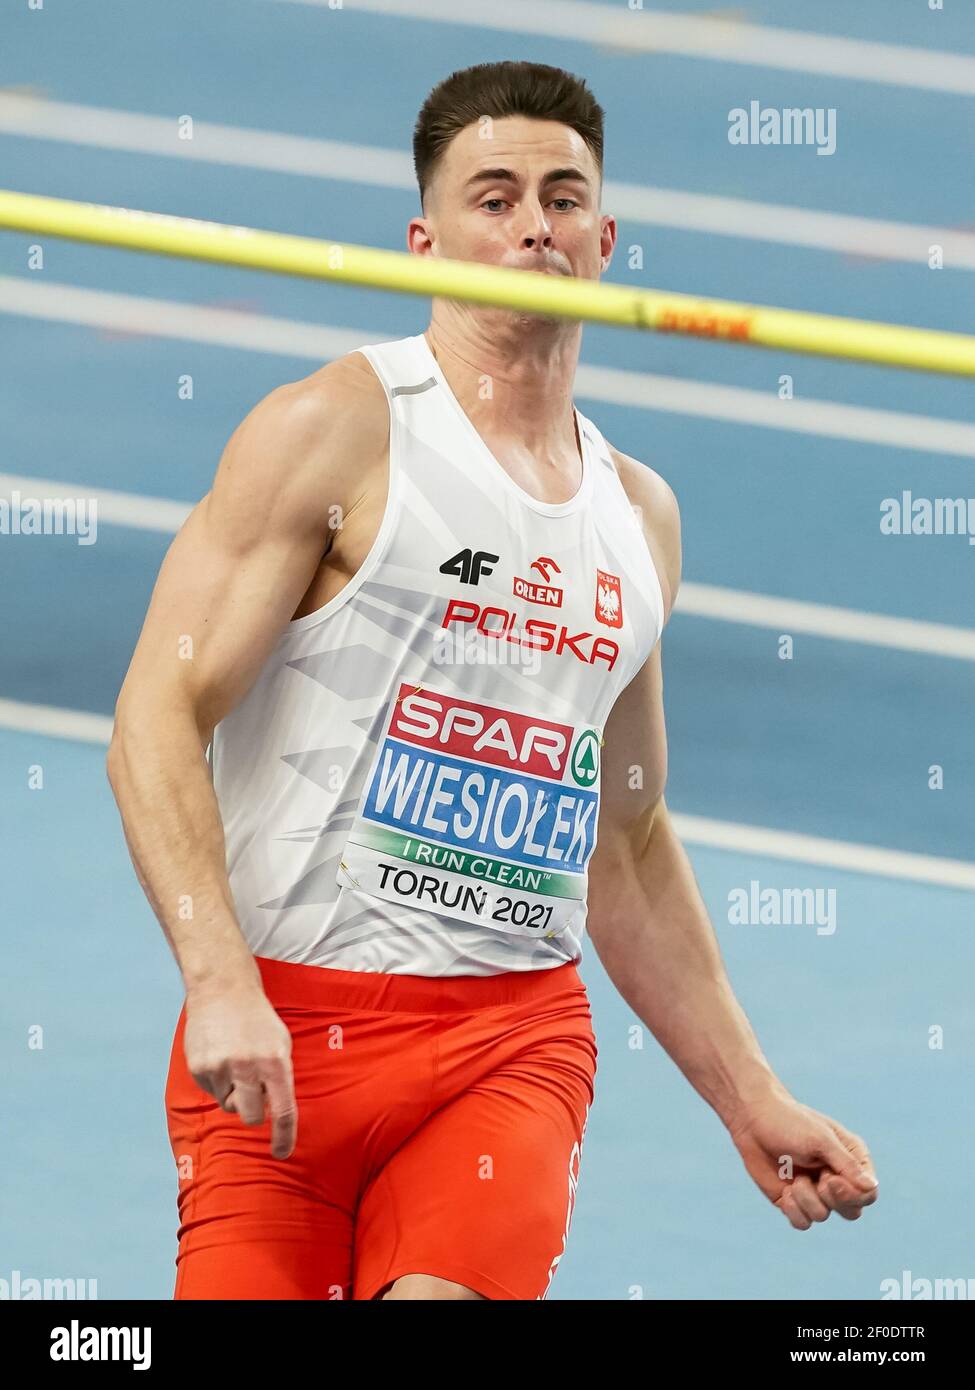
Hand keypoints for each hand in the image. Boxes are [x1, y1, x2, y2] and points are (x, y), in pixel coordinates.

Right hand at [183, 976, 296, 1158]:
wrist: (223, 988)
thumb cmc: (258, 1018)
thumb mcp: (281, 1043)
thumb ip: (280, 1076)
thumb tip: (275, 1111)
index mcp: (274, 1062)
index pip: (284, 1110)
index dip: (284, 1136)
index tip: (282, 1153)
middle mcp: (247, 1068)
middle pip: (252, 1117)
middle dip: (254, 1110)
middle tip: (252, 1089)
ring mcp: (221, 1069)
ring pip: (229, 1105)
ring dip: (234, 1092)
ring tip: (235, 1061)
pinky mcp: (199, 1068)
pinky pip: (211, 1092)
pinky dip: (217, 1081)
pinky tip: (220, 1056)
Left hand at [726, 1089, 877, 1228]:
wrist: (753, 1120)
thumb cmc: (790, 1122)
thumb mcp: (821, 1140)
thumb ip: (847, 1165)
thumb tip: (871, 1187)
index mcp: (850, 1160)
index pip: (868, 1193)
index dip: (853, 1195)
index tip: (829, 1179)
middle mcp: (836, 1178)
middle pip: (852, 1210)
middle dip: (831, 1198)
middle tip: (817, 1178)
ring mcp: (815, 1191)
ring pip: (823, 1215)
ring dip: (806, 1198)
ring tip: (794, 1179)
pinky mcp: (794, 1201)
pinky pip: (803, 1223)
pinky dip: (794, 1211)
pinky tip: (785, 1192)